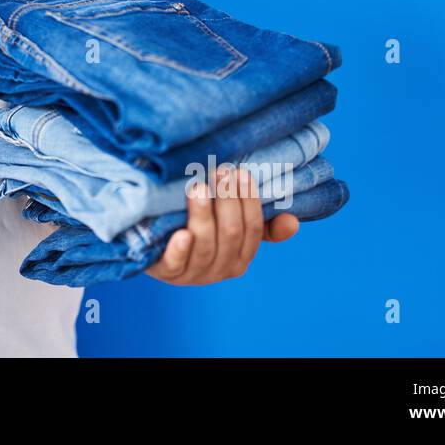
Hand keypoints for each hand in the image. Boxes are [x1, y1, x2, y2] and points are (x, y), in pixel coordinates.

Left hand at [145, 166, 298, 284]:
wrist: (152, 242)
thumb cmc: (197, 226)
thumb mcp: (228, 225)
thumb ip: (259, 224)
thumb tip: (293, 221)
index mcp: (240, 257)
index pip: (252, 229)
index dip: (249, 202)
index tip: (241, 173)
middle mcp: (220, 268)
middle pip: (231, 234)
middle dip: (228, 201)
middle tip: (220, 172)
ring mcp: (193, 272)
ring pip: (205, 245)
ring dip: (203, 216)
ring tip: (198, 188)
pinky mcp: (166, 272)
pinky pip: (175, 264)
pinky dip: (180, 250)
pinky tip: (181, 234)